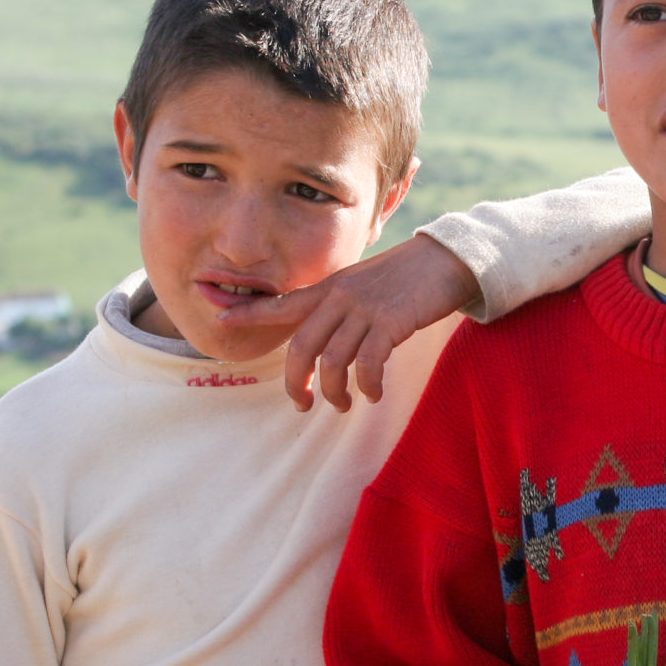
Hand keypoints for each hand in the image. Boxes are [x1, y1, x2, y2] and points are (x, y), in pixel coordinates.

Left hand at [214, 233, 476, 411]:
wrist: (444, 261)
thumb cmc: (405, 278)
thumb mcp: (363, 285)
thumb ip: (339, 305)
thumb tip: (324, 337)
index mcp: (330, 289)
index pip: (282, 303)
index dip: (250, 313)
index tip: (220, 318)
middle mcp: (340, 298)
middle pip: (302, 346)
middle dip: (295, 381)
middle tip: (301, 404)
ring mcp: (365, 310)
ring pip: (333, 360)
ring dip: (333, 391)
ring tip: (343, 404)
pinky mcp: (391, 322)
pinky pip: (368, 363)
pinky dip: (367, 385)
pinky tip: (372, 394)